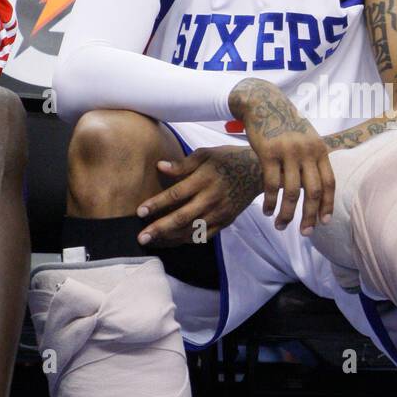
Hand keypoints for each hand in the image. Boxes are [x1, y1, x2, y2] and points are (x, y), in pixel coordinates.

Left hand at [135, 145, 262, 246]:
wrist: (257, 173)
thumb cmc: (227, 159)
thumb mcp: (206, 154)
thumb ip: (183, 164)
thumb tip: (160, 167)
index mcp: (205, 180)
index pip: (176, 195)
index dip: (157, 204)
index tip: (140, 212)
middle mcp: (212, 198)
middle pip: (182, 217)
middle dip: (160, 229)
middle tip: (141, 237)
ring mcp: (220, 212)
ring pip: (192, 230)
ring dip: (171, 238)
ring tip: (153, 242)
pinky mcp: (226, 221)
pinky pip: (205, 235)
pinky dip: (188, 240)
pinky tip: (174, 240)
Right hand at [230, 77, 334, 233]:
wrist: (263, 102)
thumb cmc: (285, 124)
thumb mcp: (306, 138)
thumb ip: (313, 160)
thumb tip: (318, 188)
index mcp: (320, 149)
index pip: (329, 183)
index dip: (328, 205)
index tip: (324, 222)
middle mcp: (307, 151)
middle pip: (313, 192)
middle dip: (310, 216)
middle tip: (305, 232)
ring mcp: (288, 152)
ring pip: (291, 192)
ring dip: (287, 214)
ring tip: (281, 225)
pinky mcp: (268, 153)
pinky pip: (271, 184)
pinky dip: (269, 201)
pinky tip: (266, 210)